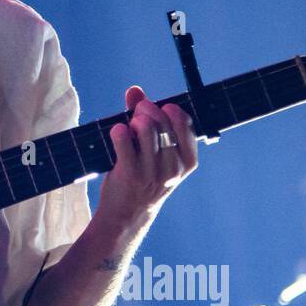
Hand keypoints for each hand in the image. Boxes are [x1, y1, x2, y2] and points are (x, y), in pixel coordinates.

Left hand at [96, 85, 198, 235]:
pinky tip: (117, 134)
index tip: (157, 112)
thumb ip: (147, 119)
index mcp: (188, 161)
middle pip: (162, 119)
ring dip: (132, 120)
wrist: (128, 214)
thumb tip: (135, 91)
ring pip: (145, 127)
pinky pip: (124, 138)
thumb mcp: (156, 153)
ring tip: (128, 128)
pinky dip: (118, 131)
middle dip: (146, 109)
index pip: (184, 120)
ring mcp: (153, 172)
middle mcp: (174, 167)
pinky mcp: (131, 174)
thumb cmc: (143, 177)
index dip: (167, 109)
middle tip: (136, 115)